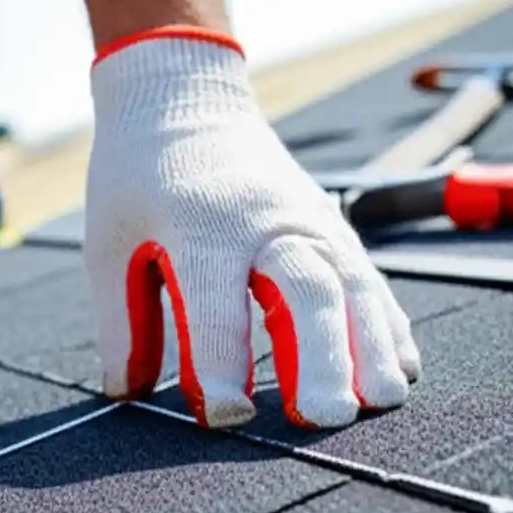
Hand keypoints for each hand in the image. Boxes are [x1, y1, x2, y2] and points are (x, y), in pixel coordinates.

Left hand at [85, 30, 420, 428]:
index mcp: (200, 227)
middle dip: (321, 358)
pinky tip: (403, 365)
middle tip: (325, 418)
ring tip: (384, 401)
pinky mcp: (331, 221)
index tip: (225, 418)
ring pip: (353, 283)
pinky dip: (387, 322)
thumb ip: (121, 321)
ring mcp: (307, 217)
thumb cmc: (137, 177)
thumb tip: (125, 393)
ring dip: (373, 345)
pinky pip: (369, 275)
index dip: (220, 368)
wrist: (182, 94)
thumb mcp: (108, 243)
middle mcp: (264, 220)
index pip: (216, 307)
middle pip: (306, 291)